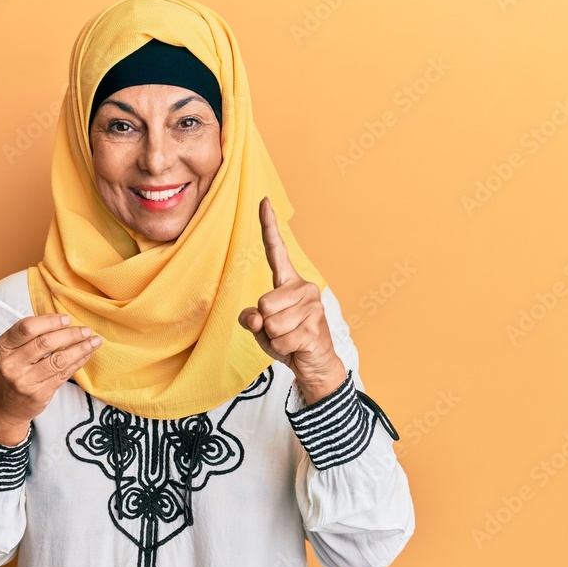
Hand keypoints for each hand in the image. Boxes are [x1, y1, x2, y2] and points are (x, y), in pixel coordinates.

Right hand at [0, 314, 101, 444]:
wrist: (6, 408)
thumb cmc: (13, 373)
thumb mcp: (12, 352)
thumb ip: (31, 336)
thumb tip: (64, 322)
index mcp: (4, 347)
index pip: (27, 327)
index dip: (50, 321)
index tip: (67, 319)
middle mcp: (12, 363)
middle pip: (45, 342)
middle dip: (70, 334)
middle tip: (86, 330)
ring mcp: (25, 381)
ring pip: (58, 360)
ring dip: (80, 348)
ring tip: (93, 341)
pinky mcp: (39, 394)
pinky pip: (63, 374)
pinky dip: (78, 362)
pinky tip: (85, 355)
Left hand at [238, 197, 346, 403]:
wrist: (315, 365)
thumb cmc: (287, 340)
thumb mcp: (261, 330)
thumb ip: (252, 319)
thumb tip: (257, 317)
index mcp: (289, 283)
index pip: (276, 251)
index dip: (269, 226)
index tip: (263, 201)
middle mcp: (304, 288)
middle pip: (263, 303)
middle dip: (265, 324)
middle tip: (282, 330)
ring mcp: (312, 307)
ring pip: (271, 323)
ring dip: (274, 338)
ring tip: (290, 338)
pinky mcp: (314, 328)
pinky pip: (281, 339)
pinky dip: (282, 349)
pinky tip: (296, 347)